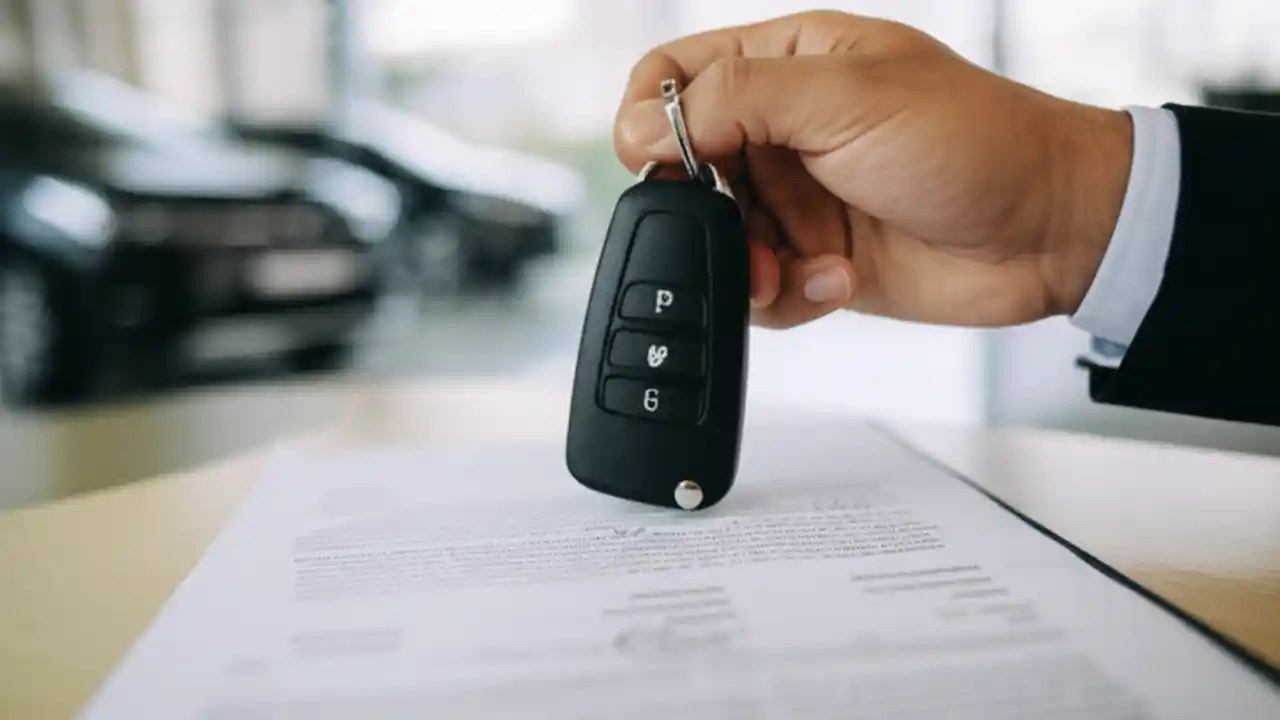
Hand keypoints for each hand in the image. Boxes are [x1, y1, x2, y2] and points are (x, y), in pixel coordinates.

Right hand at [614, 11, 1132, 328]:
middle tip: (739, 233)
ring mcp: (799, 197)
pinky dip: (788, 293)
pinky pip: (760, 286)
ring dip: (751, 261)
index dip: (649, 117)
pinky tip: (837, 279)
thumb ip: (739, 101)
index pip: (675, 74)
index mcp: (789, 61)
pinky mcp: (816, 257)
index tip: (657, 163)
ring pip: (717, 238)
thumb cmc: (975, 142)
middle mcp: (786, 129)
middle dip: (705, 212)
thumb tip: (643, 126)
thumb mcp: (848, 97)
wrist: (1050, 232)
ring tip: (802, 264)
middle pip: (686, 168)